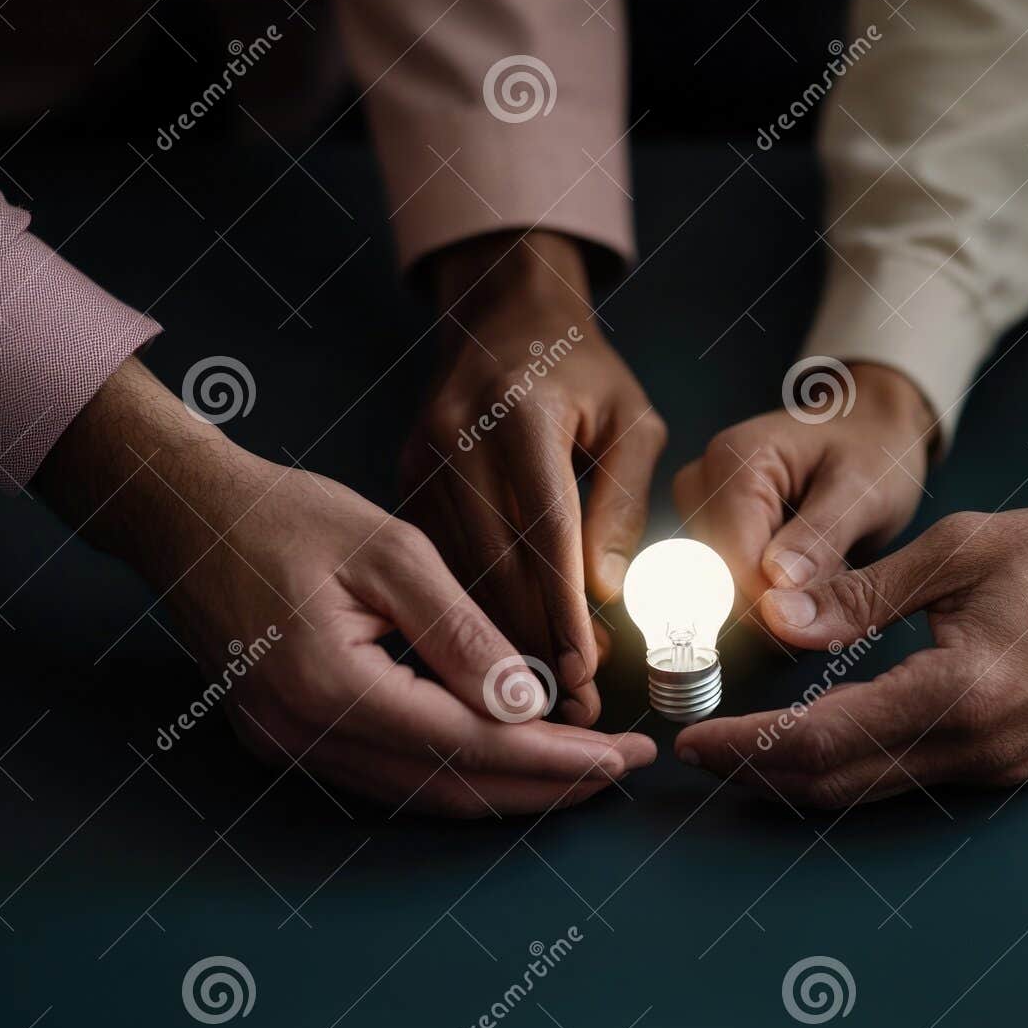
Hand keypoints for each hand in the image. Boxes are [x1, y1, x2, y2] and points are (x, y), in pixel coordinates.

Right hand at [38, 359, 654, 816]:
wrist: (187, 517)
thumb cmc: (287, 516)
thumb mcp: (390, 551)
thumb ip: (461, 631)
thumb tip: (528, 702)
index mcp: (331, 686)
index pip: (472, 744)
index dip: (557, 756)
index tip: (624, 752)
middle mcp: (305, 736)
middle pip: (452, 789)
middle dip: (547, 787)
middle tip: (620, 770)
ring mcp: (289, 748)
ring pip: (422, 796)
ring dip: (507, 790)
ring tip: (581, 769)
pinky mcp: (288, 740)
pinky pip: (389, 778)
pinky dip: (456, 775)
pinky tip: (506, 758)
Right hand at [401, 231, 666, 725]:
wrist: (498, 316)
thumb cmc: (580, 368)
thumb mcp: (628, 416)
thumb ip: (619, 499)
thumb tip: (604, 590)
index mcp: (516, 414)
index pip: (543, 529)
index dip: (565, 609)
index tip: (588, 670)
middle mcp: (451, 440)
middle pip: (492, 567)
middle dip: (535, 646)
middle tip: (575, 712)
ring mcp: (415, 464)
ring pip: (457, 576)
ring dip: (500, 648)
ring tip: (546, 706)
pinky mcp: (399, 485)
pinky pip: (436, 565)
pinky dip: (467, 619)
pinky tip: (498, 670)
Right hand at [672, 363, 934, 609]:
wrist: (870, 429)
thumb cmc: (872, 449)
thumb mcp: (863, 490)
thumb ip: (821, 537)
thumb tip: (777, 585)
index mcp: (735, 460)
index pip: (731, 559)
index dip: (771, 603)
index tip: (820, 620)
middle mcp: (704, 481)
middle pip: (717, 578)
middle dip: (773, 604)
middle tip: (833, 594)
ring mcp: (702, 505)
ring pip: (720, 588)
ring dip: (773, 601)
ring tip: (824, 574)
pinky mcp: (711, 527)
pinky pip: (728, 583)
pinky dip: (770, 593)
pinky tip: (807, 575)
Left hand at [674, 503, 1027, 808]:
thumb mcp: (961, 549)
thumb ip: (861, 592)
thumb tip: (776, 614)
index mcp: (961, 694)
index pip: (823, 741)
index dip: (748, 746)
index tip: (695, 736)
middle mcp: (976, 751)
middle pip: (836, 785)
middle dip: (757, 772)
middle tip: (699, 747)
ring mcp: (994, 770)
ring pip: (868, 793)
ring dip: (796, 777)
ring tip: (740, 746)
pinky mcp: (1005, 768)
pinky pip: (906, 781)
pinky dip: (846, 769)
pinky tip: (813, 739)